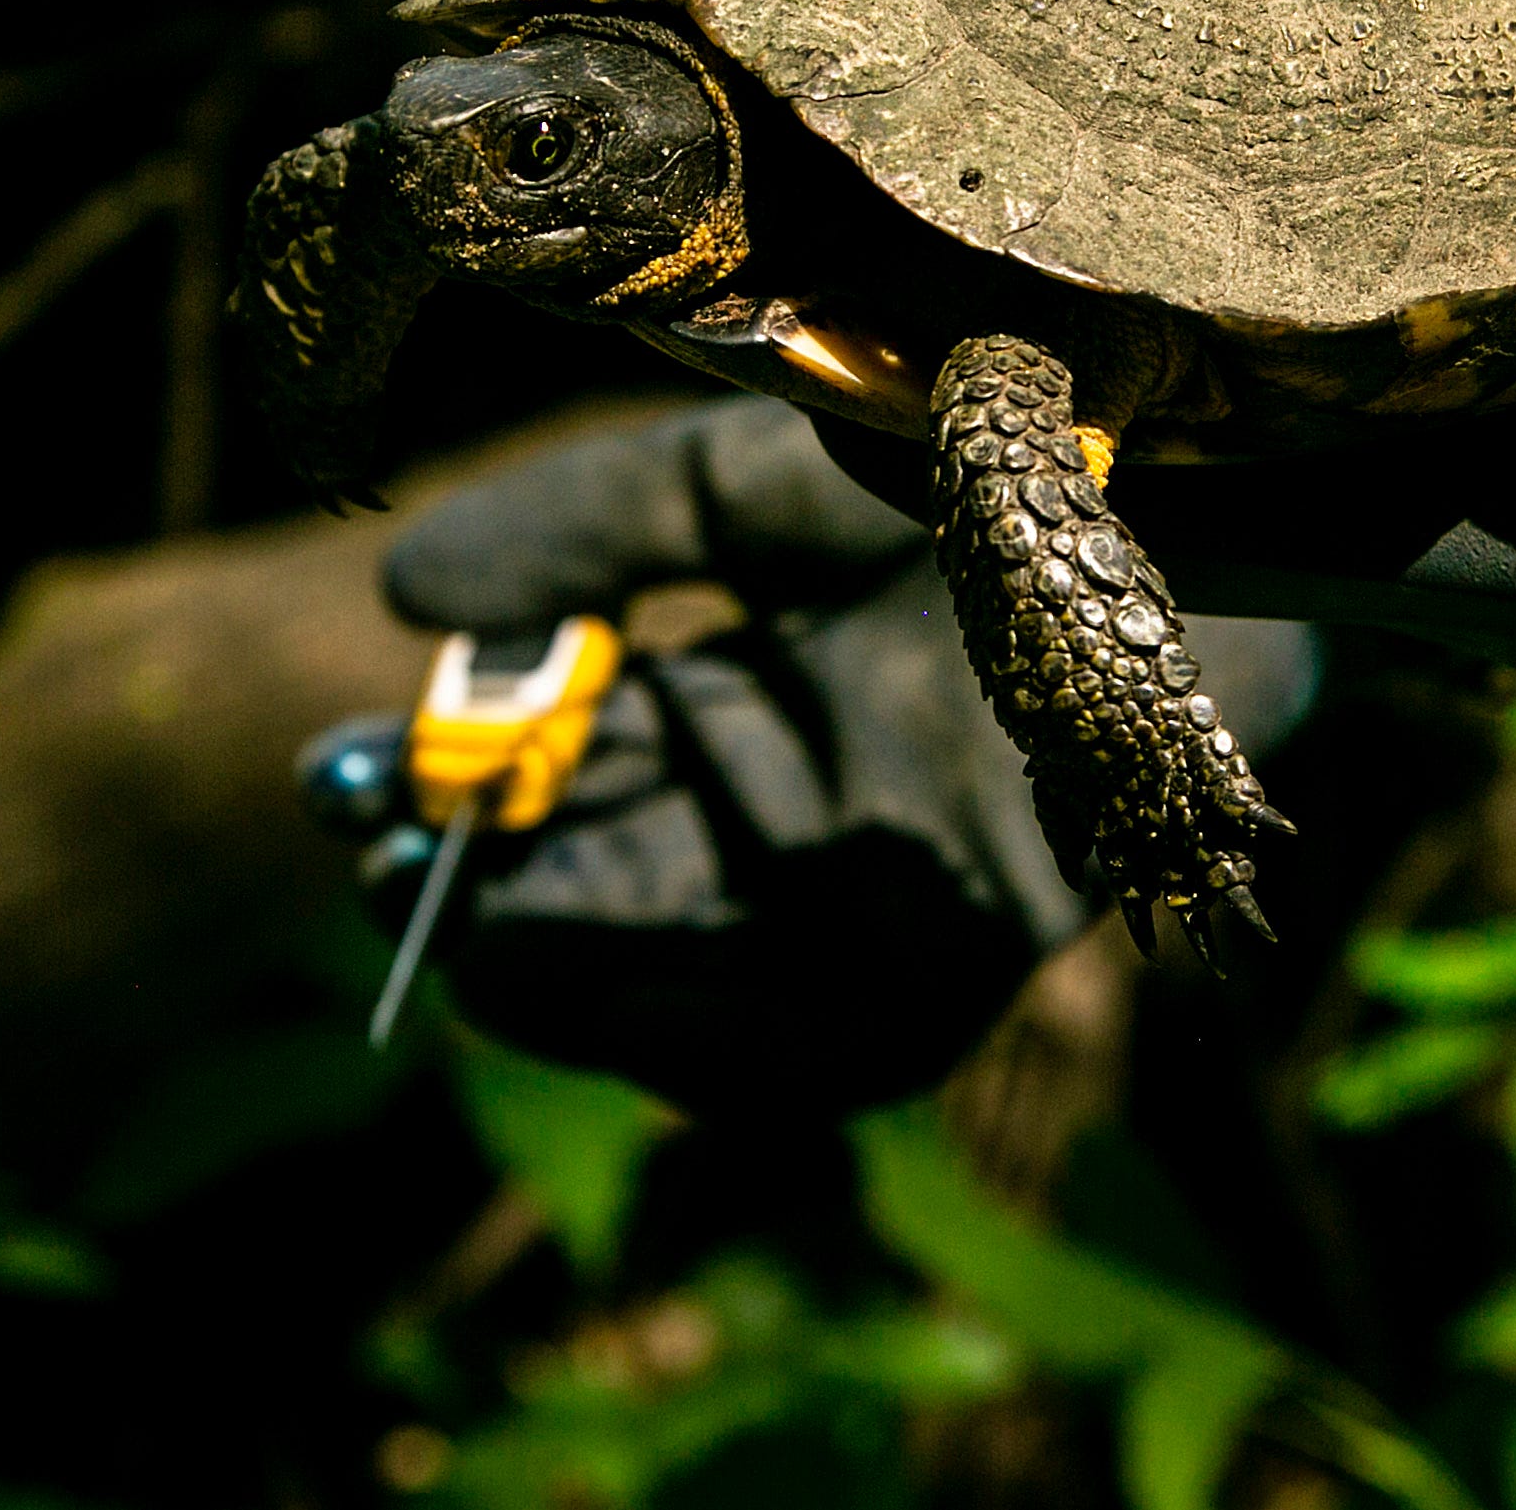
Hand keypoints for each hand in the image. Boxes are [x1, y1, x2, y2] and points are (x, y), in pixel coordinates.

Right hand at [349, 400, 1318, 1111]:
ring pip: (689, 992)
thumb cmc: (966, 468)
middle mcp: (801, 817)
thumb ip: (583, 535)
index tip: (343, 784)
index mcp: (747, 709)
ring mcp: (883, 897)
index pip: (569, 787)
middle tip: (374, 876)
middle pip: (610, 901)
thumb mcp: (737, 485)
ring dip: (570, 983)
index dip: (453, 801)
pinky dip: (708, 1042)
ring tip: (465, 935)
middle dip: (481, 906)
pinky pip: (820, 1047)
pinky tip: (617, 998)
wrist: (1173, 498)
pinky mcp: (966, 955)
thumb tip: (397, 588)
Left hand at [831, 0, 1515, 952]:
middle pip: (1216, 384)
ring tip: (1112, 2)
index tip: (792, 285)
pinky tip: (1421, 29)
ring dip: (1226, 196)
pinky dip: (1427, 167)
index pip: (1165, 480)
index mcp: (1502, 558)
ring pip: (1343, 320)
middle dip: (1062, 260)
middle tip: (913, 62)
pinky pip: (1496, 280)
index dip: (977, 396)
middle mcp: (1503, 510)